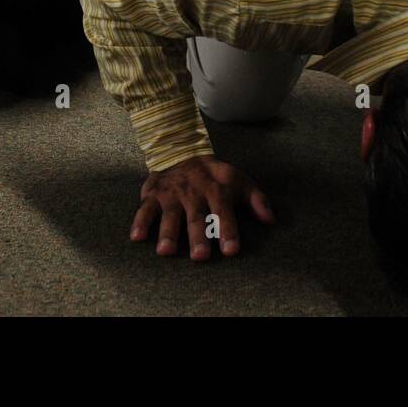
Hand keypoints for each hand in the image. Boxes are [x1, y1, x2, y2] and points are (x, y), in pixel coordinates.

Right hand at [130, 156, 275, 259]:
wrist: (181, 149)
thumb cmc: (214, 174)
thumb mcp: (238, 179)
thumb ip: (256, 199)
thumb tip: (271, 220)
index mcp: (216, 188)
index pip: (224, 210)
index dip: (228, 229)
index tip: (231, 250)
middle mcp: (193, 192)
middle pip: (196, 217)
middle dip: (198, 236)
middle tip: (200, 257)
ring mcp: (172, 194)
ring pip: (169, 215)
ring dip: (168, 233)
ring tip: (165, 251)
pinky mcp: (152, 194)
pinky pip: (144, 208)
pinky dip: (140, 221)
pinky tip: (136, 237)